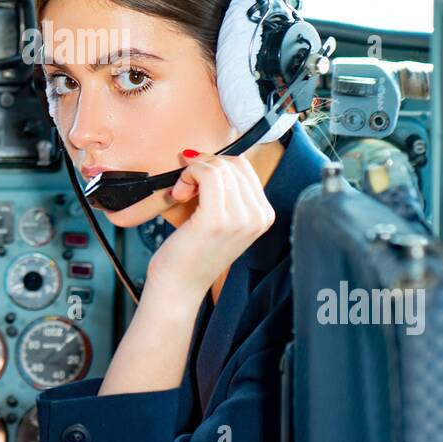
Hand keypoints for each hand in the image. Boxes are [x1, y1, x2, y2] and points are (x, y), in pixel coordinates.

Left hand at [147, 149, 275, 295]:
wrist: (180, 286)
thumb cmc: (193, 252)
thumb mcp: (220, 219)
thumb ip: (225, 191)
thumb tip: (205, 154)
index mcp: (263, 215)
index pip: (244, 167)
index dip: (215, 166)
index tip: (197, 183)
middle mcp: (258, 217)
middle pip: (233, 163)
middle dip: (204, 167)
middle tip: (186, 188)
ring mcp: (240, 219)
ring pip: (219, 166)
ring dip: (193, 172)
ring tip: (182, 193)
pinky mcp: (217, 219)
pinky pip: (207, 174)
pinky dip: (189, 174)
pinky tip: (179, 192)